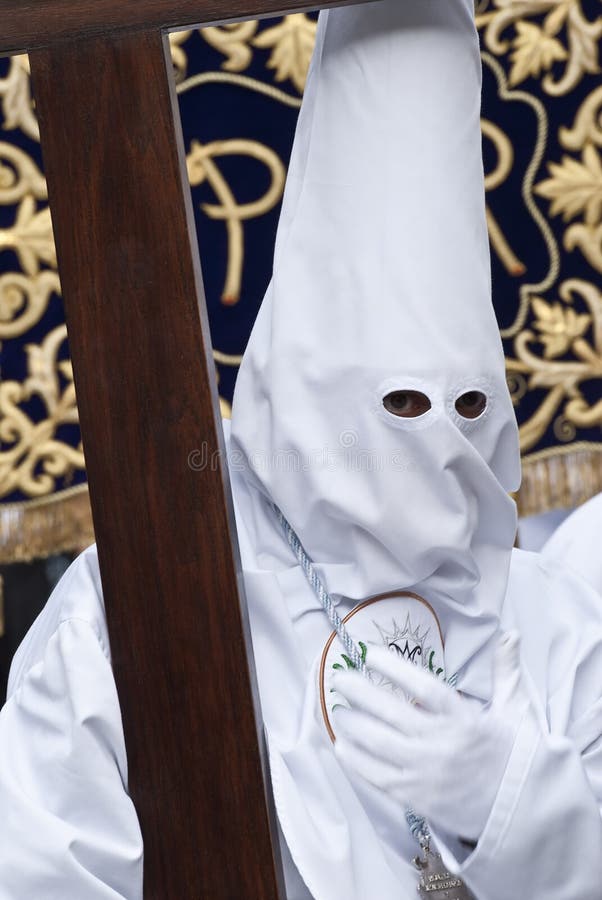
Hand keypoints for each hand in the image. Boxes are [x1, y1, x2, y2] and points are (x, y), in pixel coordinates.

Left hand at [332, 632, 529, 841]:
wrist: (524, 811)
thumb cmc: (516, 756)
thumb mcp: (516, 710)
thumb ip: (506, 671)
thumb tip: (510, 634)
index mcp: (465, 719)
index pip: (423, 687)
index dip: (393, 668)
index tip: (369, 653)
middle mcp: (442, 744)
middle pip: (391, 712)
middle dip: (360, 692)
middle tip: (340, 677)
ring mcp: (426, 773)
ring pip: (379, 744)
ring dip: (353, 724)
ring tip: (337, 708)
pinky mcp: (417, 798)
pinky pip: (378, 777)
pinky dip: (356, 761)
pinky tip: (342, 745)